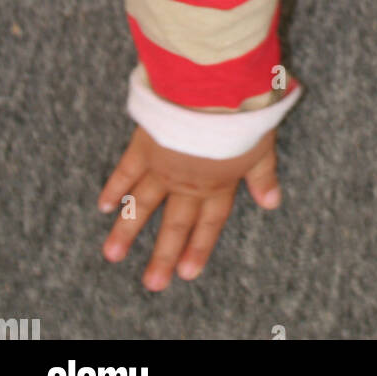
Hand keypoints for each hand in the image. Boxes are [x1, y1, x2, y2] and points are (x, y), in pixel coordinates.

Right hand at [97, 125, 280, 290]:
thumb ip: (263, 176)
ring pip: (143, 204)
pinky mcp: (145, 145)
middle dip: (163, 254)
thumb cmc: (242, 115)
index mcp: (218, 182)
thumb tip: (271, 204)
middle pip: (175, 222)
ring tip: (112, 255)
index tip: (186, 273)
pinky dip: (115, 188)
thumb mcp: (262, 146)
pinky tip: (105, 206)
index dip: (199, 247)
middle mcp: (188, 181)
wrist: (212, 92)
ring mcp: (164, 166)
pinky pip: (126, 171)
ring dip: (128, 231)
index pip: (210, 221)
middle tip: (152, 283)